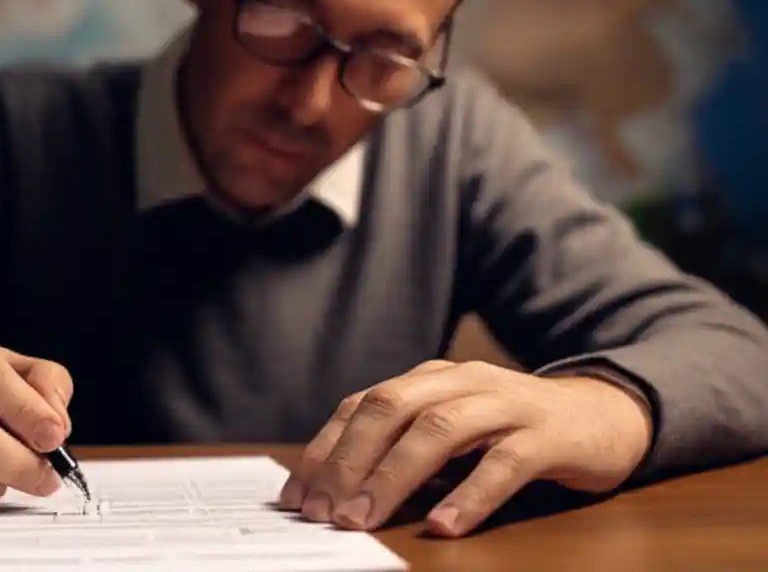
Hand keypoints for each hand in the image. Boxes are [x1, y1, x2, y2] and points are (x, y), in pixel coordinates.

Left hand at [279, 360, 651, 536]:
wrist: (607, 414)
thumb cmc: (515, 429)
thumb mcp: (453, 431)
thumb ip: (405, 449)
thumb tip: (341, 491)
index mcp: (430, 378)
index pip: (363, 405)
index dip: (326, 448)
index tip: (297, 494)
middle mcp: (462, 381)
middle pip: (391, 409)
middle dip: (350, 460)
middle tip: (324, 511)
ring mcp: (507, 403)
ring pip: (440, 430)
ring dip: (395, 476)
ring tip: (365, 518)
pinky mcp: (549, 434)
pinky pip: (506, 462)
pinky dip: (471, 495)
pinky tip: (444, 525)